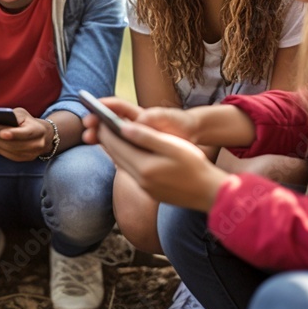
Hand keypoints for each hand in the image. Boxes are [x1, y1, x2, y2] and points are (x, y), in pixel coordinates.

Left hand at [0, 108, 51, 161]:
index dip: (12, 133)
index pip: (25, 133)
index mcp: (38, 130)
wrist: (42, 135)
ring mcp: (30, 154)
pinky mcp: (23, 159)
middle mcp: (36, 144)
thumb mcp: (23, 114)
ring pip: (9, 150)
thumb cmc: (28, 121)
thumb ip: (11, 115)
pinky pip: (8, 155)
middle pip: (14, 143)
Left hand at [83, 104, 226, 212]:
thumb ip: (147, 137)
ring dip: (112, 149)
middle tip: (97, 123)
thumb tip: (123, 127)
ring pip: (121, 164)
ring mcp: (144, 187)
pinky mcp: (148, 191)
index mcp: (145, 167)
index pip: (117, 145)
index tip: (99, 116)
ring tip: (108, 134)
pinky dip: (124, 158)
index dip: (106, 130)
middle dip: (105, 138)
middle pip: (115, 155)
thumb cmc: (195, 165)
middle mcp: (140, 180)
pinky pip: (130, 171)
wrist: (209, 192)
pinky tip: (125, 151)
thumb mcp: (172, 146)